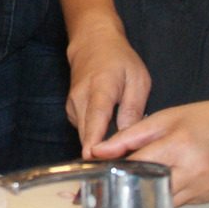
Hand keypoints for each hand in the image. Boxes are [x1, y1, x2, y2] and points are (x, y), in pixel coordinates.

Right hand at [65, 22, 151, 155]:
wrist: (92, 42)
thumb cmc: (119, 60)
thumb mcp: (137, 79)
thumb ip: (133, 108)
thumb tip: (128, 136)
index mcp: (101, 88)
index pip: (96, 117)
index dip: (94, 139)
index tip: (92, 157)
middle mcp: (80, 98)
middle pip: (87, 132)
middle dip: (101, 152)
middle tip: (120, 165)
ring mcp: (72, 105)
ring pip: (85, 134)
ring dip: (99, 145)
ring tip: (119, 149)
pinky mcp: (71, 111)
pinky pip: (84, 130)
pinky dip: (95, 136)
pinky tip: (108, 134)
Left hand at [91, 99, 208, 205]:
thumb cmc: (206, 119)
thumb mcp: (166, 118)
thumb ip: (130, 135)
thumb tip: (97, 151)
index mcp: (178, 146)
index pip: (136, 165)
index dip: (115, 169)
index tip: (98, 172)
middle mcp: (191, 171)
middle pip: (147, 188)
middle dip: (128, 185)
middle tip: (112, 182)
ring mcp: (201, 188)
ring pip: (160, 200)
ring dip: (146, 193)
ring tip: (135, 183)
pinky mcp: (207, 198)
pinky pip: (177, 202)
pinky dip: (165, 194)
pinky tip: (162, 183)